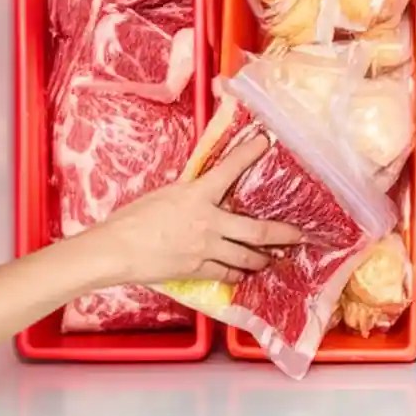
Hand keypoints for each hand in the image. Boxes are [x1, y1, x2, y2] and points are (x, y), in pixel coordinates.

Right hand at [86, 135, 300, 284]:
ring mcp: (205, 249)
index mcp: (197, 195)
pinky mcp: (197, 270)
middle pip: (257, 231)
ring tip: (274, 258)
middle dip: (283, 233)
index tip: (265, 142)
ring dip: (263, 258)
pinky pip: (226, 273)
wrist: (116, 250)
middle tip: (300, 235)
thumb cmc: (131, 219)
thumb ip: (189, 194)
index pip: (229, 169)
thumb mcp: (164, 195)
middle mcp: (209, 222)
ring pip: (247, 257)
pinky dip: (238, 273)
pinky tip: (243, 274)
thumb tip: (203, 192)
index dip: (249, 154)